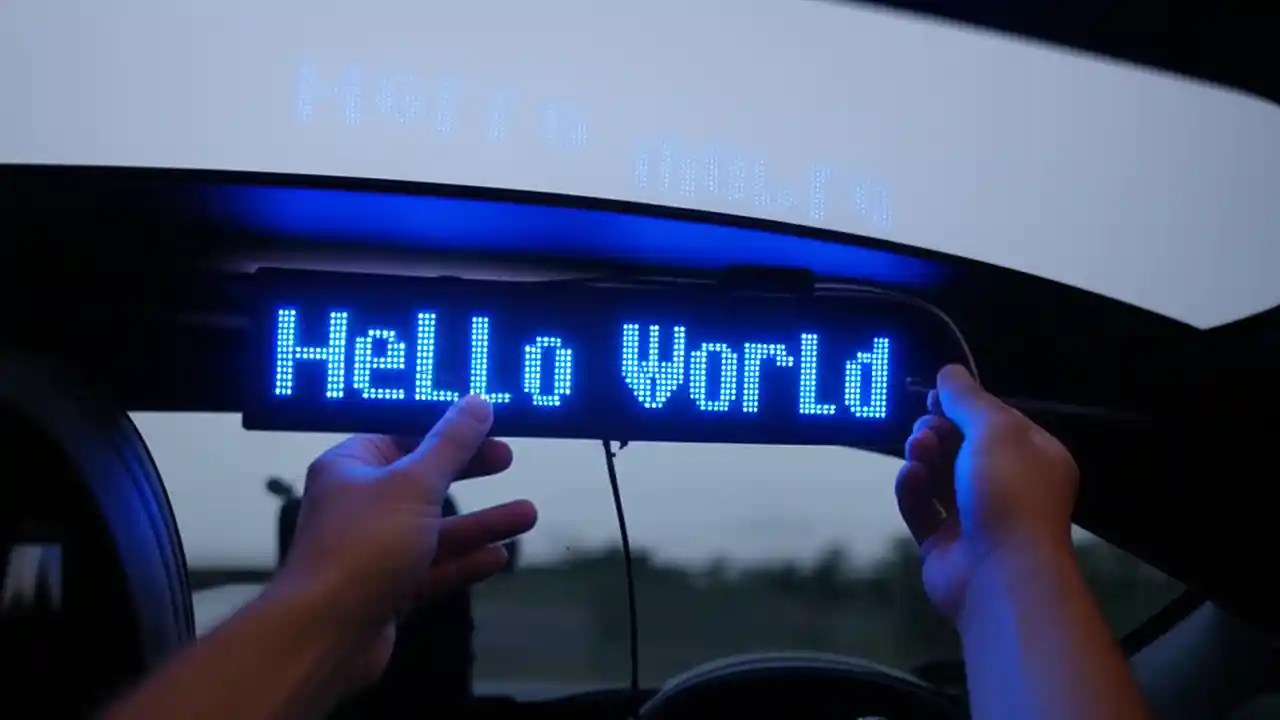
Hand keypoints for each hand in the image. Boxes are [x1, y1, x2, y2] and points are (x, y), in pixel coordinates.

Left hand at [274, 395, 537, 690]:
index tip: (482, 421)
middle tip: (505, 458)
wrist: (324, 635)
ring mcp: (372, 551)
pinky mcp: (385, 589)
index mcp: (351, 467)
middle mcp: (358, 505)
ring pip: (434, 529)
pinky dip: (464, 562)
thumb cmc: (358, 549)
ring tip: (526, 515)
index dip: (443, 426)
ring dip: (480, 522)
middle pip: (422, 479)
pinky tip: (497, 557)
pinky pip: (432, 569)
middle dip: (467, 471)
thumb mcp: (415, 483)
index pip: (401, 433)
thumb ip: (451, 443)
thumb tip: (475, 403)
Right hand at [894, 365, 1077, 621]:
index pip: (997, 423)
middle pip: (963, 447)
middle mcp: (1009, 488)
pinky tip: (910, 477)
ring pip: (941, 477)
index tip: (935, 397)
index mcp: (1034, 459)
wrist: (1002, 574)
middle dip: (940, 433)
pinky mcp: (945, 545)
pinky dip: (913, 490)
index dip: (965, 406)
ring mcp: (976, 519)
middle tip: (925, 430)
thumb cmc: (1009, 493)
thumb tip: (949, 371)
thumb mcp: (995, 430)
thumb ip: (968, 398)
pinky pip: (923, 509)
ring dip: (925, 458)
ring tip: (917, 452)